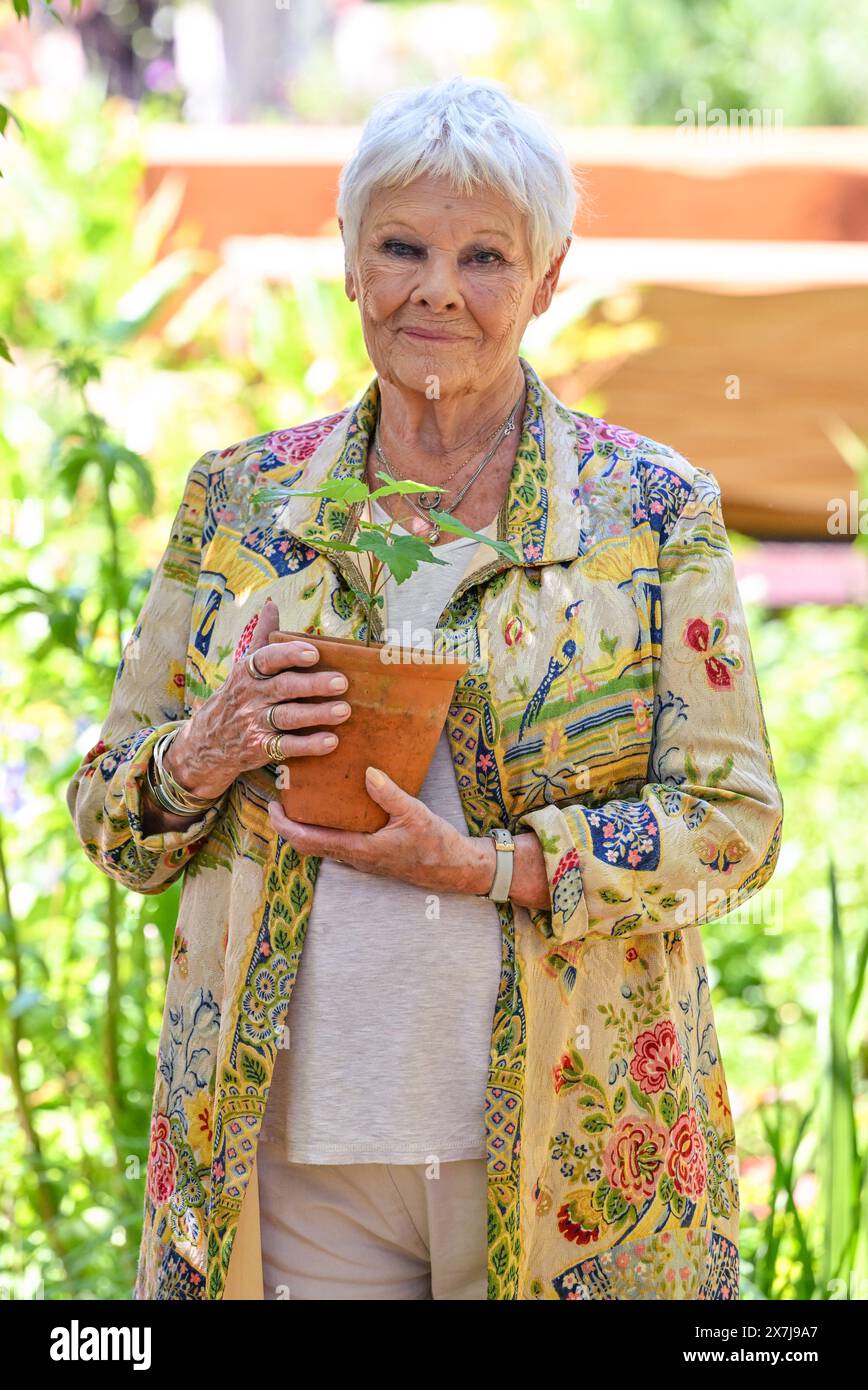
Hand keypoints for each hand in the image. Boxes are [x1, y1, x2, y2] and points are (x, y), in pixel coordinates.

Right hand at [166, 597, 352, 801]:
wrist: (207, 742)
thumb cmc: (237, 697)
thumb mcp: (244, 667)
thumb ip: (262, 638)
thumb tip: (271, 604)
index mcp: (248, 672)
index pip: (266, 659)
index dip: (289, 655)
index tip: (313, 653)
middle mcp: (250, 697)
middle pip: (283, 688)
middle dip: (313, 685)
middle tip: (342, 682)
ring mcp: (255, 724)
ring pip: (288, 717)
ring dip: (317, 714)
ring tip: (344, 710)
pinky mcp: (260, 749)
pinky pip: (286, 746)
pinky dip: (308, 745)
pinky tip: (331, 741)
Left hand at [267, 765, 496, 895]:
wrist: (455, 869)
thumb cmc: (436, 845)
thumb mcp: (415, 814)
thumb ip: (389, 794)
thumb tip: (367, 772)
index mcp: (359, 849)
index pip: (308, 841)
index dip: (284, 825)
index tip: (273, 806)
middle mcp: (354, 857)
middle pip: (307, 845)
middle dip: (289, 825)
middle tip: (282, 799)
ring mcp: (361, 858)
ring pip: (322, 845)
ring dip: (306, 827)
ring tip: (304, 799)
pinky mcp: (370, 855)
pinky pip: (338, 843)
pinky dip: (326, 828)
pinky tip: (334, 807)